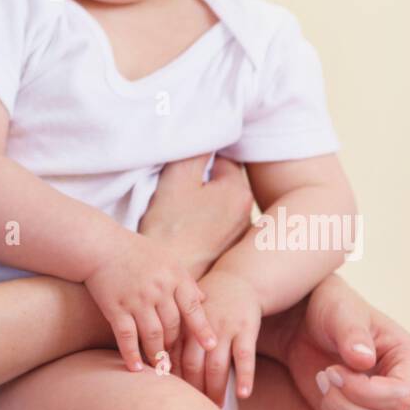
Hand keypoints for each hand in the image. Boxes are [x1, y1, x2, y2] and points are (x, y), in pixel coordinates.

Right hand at [84, 237, 218, 373]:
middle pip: (172, 326)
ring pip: (152, 335)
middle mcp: (158, 289)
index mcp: (173, 276)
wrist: (100, 245)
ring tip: (161, 369)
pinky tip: (135, 368)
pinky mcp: (115, 307)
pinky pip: (126, 336)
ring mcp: (136, 299)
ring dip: (157, 355)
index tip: (211, 346)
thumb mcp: (166, 259)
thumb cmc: (135, 252)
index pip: (193, 307)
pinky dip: (131, 354)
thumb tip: (205, 299)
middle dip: (175, 346)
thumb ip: (185, 280)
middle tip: (178, 363)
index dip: (202, 329)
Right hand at [138, 154, 253, 278]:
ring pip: (220, 207)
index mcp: (238, 192)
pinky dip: (205, 226)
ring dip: (204, 206)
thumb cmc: (169, 225)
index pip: (223, 161)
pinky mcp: (227, 254)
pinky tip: (186, 234)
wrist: (163, 274)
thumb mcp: (178, 177)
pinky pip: (218, 228)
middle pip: (224, 184)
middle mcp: (246, 215)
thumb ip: (198, 151)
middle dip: (204, 185)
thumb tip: (208, 134)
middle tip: (179, 195)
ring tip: (181, 217)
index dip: (200, 164)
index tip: (184, 175)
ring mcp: (238, 237)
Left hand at [168, 267, 261, 405]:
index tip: (170, 398)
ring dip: (216, 388)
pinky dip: (244, 376)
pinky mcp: (246, 329)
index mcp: (184, 324)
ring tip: (216, 407)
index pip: (173, 356)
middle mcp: (201, 326)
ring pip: (217, 364)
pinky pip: (245, 356)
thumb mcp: (186, 314)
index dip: (172, 379)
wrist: (238, 280)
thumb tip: (154, 364)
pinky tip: (243, 394)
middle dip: (193, 389)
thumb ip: (173, 337)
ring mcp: (225, 328)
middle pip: (193, 364)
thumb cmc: (208, 305)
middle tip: (193, 409)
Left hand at [268, 274, 409, 409]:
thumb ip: (351, 333)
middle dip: (344, 404)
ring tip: (322, 381)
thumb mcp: (338, 312)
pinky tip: (323, 399)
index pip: (402, 398)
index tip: (332, 370)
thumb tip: (363, 359)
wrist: (306, 325)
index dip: (363, 392)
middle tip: (324, 374)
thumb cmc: (329, 310)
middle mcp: (409, 392)